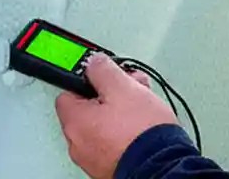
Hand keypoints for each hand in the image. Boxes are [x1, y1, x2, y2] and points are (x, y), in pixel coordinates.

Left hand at [54, 55, 178, 178]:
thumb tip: (94, 63)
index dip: (87, 80)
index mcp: (75, 121)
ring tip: (142, 108)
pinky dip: (122, 133)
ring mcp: (93, 158)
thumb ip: (104, 70)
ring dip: (117, 113)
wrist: (161, 165)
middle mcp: (78, 143)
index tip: (102, 75)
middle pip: (86, 109)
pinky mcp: (110, 167)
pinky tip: (141, 127)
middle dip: (108, 95)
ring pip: (101, 126)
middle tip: (129, 89)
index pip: (67, 92)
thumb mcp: (123, 87)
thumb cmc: (141, 131)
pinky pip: (111, 143)